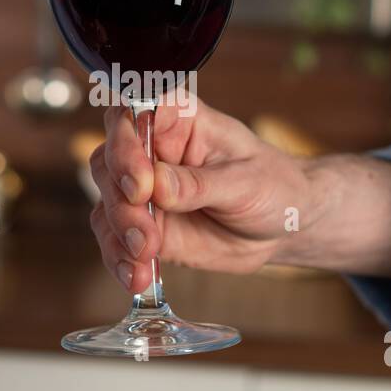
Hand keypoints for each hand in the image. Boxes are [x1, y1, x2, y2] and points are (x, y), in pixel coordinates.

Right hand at [89, 96, 310, 291]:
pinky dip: (120, 260)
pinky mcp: (143, 225)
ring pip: (107, 203)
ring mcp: (144, 189)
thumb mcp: (246, 181)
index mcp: (180, 120)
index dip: (126, 144)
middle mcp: (153, 150)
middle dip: (121, 200)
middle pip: (109, 161)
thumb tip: (157, 186)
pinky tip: (135, 276)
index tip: (141, 182)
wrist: (283, 227)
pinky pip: (115, 240)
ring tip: (145, 257)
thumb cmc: (272, 186)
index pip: (134, 114)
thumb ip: (200, 183)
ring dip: (119, 234)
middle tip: (145, 231)